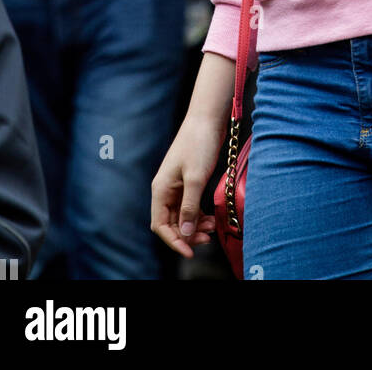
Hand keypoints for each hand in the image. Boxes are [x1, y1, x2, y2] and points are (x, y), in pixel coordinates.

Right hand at [151, 114, 225, 258]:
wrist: (207, 118)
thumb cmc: (199, 144)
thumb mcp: (195, 178)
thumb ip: (189, 208)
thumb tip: (186, 234)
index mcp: (161, 189)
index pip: (160, 225)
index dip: (174, 241)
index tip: (190, 251)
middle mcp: (165, 190)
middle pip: (171, 223)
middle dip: (187, 234)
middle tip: (206, 238)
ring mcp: (176, 185)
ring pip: (181, 215)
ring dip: (194, 226)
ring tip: (211, 228)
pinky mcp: (187, 181)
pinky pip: (189, 206)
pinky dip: (199, 214)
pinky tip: (210, 218)